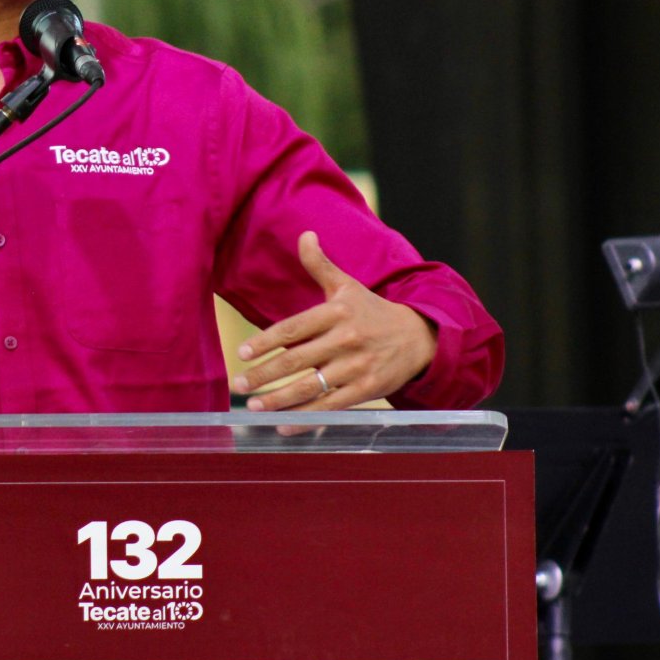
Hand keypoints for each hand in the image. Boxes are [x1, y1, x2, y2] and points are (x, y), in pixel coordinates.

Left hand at [232, 231, 436, 411]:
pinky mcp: (367, 389)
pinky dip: (306, 418)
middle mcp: (345, 339)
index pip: (293, 328)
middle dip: (264, 374)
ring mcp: (356, 366)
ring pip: (311, 386)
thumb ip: (320, 265)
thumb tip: (305, 234)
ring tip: (254, 407)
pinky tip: (283, 425)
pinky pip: (331, 406)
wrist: (420, 337)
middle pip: (297, 359)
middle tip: (239, 384)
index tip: (242, 354)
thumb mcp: (347, 286)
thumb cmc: (372, 311)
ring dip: (280, 399)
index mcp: (336, 312)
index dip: (265, 341)